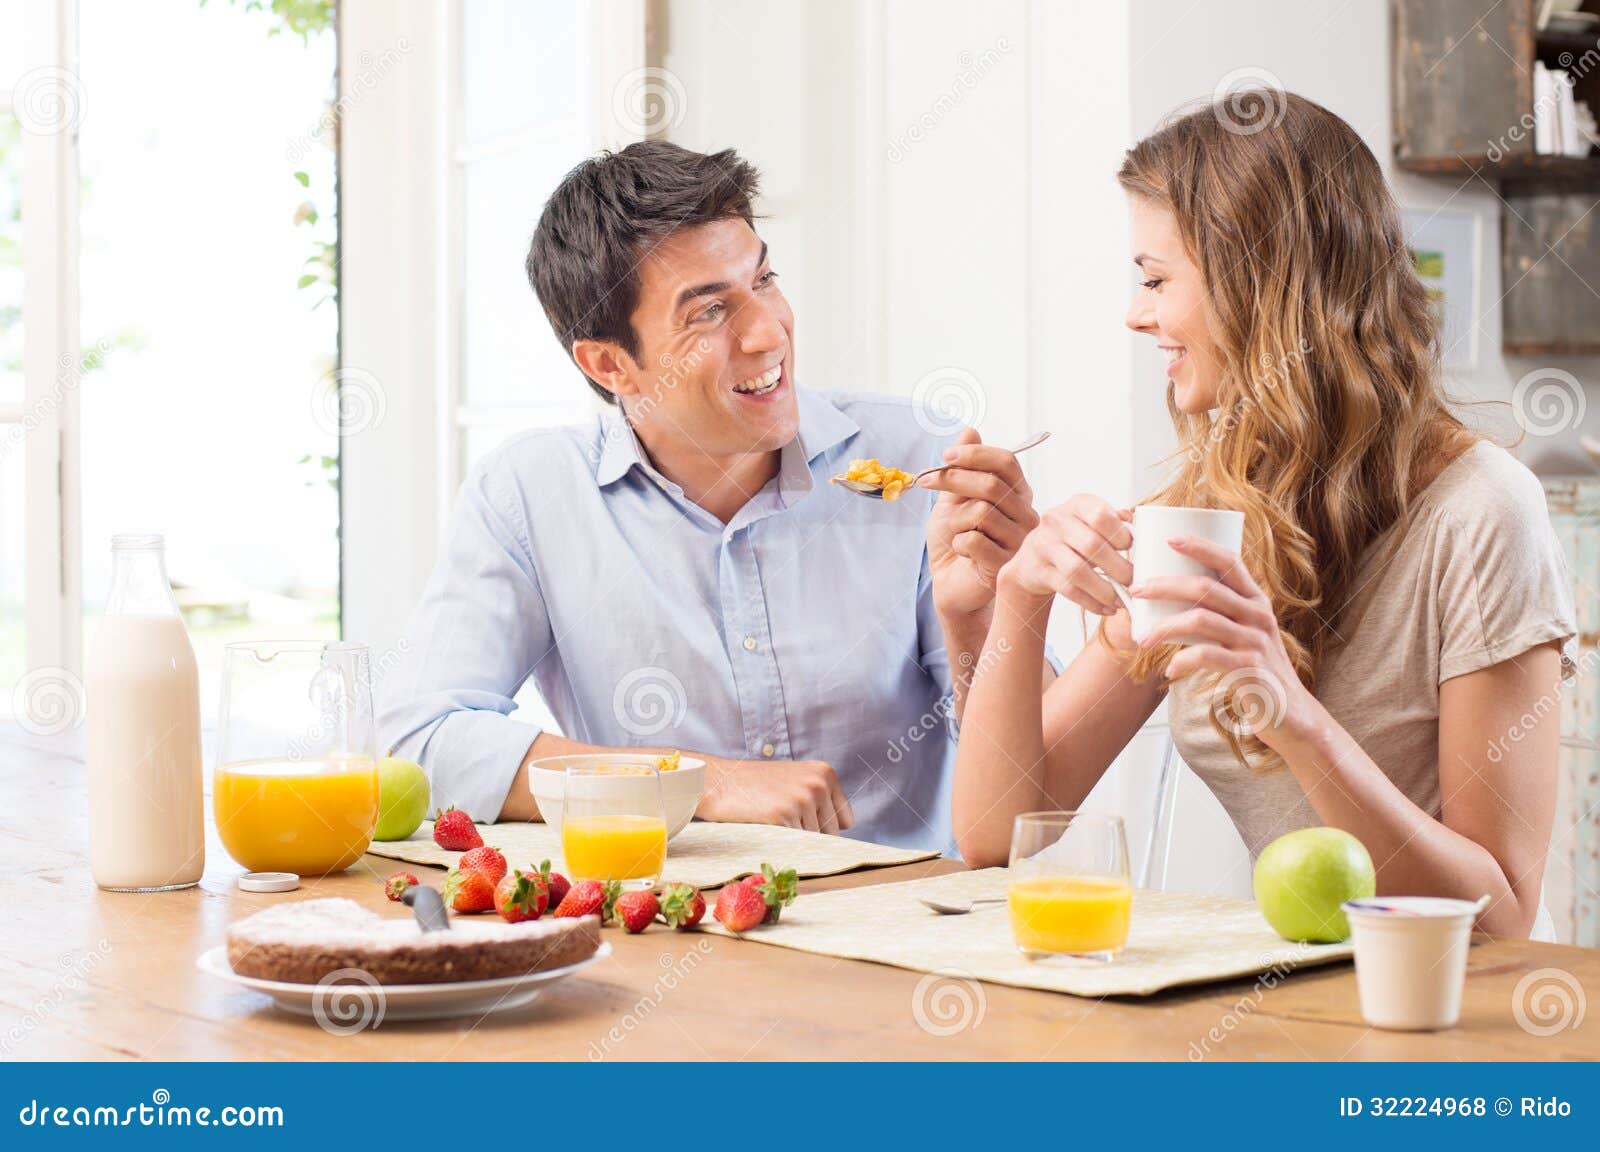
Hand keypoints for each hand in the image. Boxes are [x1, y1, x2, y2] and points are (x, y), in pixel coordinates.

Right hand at [697, 758, 854, 833]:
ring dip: (793, 839)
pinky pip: (794, 845)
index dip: (825, 827)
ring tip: (770, 818)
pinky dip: (781, 842)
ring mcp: (802, 800)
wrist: (718, 781)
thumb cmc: (755, 785)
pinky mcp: (784, 816)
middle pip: (831, 834)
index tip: (803, 822)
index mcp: (825, 773)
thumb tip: (843, 830)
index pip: (846, 819)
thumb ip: (820, 797)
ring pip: (812, 841)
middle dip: (809, 835)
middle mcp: (818, 784)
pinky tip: (765, 825)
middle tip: (781, 819)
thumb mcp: (795, 780)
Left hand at [923, 429, 1039, 618]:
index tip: (945, 456)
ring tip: (952, 532)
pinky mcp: (1006, 565)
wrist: (951, 583)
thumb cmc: (955, 539)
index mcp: (1017, 493)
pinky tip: (961, 552)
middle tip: (926, 481)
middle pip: (992, 484)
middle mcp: (1025, 514)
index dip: (975, 455)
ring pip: (982, 513)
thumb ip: (962, 467)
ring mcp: (1019, 541)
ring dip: (954, 520)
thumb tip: (970, 431)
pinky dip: (957, 544)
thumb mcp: (953, 499)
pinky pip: (973, 540)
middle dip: (953, 479)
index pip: (1006, 462)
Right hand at [997, 494, 1133, 615]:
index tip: (1132, 549)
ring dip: (1104, 589)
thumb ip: (1113, 522)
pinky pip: (1068, 589)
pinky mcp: (1039, 570)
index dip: (1120, 534)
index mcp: (1077, 504)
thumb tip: (1134, 523)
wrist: (1032, 558)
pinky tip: (1106, 608)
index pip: (1100, 516)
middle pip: (1091, 545)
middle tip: (1133, 581)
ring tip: (1120, 599)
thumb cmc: (1071, 539)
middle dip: (1118, 567)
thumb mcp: (1090, 522)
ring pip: (1078, 570)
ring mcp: (1045, 545)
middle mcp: (1057, 521)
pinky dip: (1091, 602)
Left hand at [1131, 533, 1312, 747]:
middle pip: (1206, 587)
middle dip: (1165, 585)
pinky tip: (1170, 670)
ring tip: (1143, 640)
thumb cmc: (1256, 670)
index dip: (1200, 546)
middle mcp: (1258, 614)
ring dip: (1164, 627)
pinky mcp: (1250, 668)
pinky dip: (1183, 661)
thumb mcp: (1243, 635)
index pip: (1229, 561)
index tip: (1169, 538)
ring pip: (1200, 620)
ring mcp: (1255, 641)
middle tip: (1135, 590)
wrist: (1290, 713)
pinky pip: (1207, 656)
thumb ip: (1217, 616)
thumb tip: (1166, 601)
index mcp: (1256, 600)